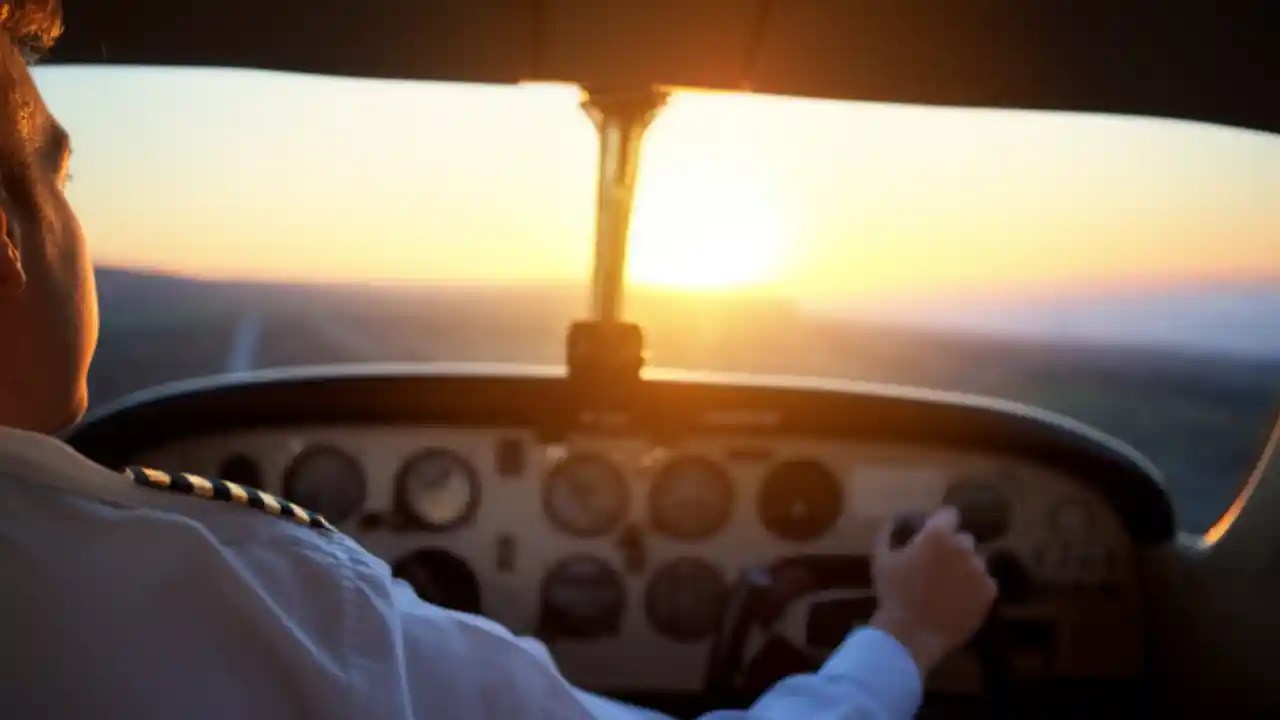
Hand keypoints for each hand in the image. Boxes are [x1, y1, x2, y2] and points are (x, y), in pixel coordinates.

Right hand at [870, 506, 997, 674]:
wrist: (910, 635)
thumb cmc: (892, 593)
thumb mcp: (880, 558)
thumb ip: (889, 531)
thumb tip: (897, 518)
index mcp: (937, 534)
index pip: (949, 513)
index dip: (940, 523)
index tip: (931, 535)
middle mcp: (964, 547)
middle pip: (963, 539)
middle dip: (951, 548)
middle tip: (936, 566)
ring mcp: (980, 570)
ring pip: (975, 562)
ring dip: (964, 568)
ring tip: (947, 587)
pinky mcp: (989, 593)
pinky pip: (984, 583)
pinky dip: (973, 589)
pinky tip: (957, 601)